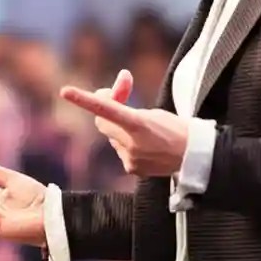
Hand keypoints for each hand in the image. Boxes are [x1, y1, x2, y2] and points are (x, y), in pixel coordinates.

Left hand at [61, 69, 189, 176]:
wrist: (195, 156)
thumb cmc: (176, 128)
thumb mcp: (153, 113)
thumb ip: (126, 108)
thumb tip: (101, 101)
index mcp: (139, 124)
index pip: (106, 109)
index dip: (84, 100)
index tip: (65, 91)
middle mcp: (132, 143)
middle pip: (103, 122)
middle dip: (106, 110)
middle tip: (118, 96)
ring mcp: (130, 158)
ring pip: (113, 137)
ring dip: (121, 130)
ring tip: (146, 132)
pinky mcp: (132, 169)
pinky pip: (121, 151)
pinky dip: (128, 146)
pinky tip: (147, 148)